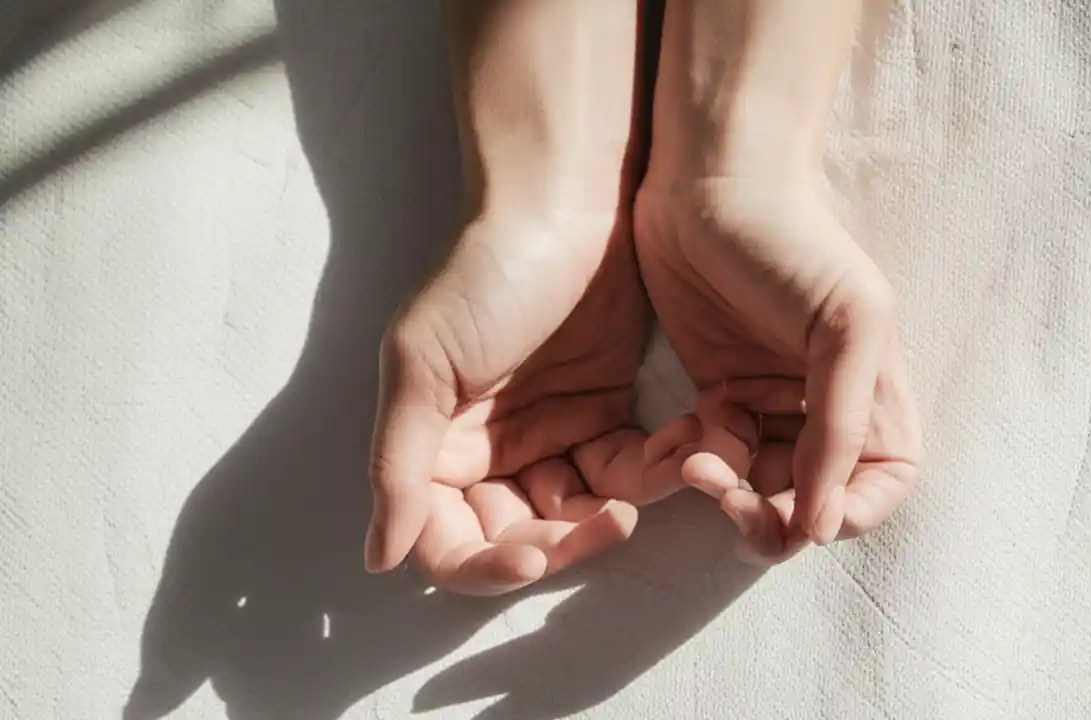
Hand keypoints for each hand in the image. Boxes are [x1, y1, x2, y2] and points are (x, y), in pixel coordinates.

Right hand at [367, 210, 679, 594]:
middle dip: (559, 547)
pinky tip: (672, 453)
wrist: (565, 202)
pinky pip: (624, 473)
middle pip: (518, 539)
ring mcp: (550, 435)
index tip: (532, 560)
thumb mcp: (422, 364)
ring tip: (638, 495)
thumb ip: (398, 463)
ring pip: (576, 515)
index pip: (450, 543)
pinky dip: (648, 476)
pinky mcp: (606, 414)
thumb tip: (378, 558)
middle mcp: (490, 452)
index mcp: (435, 446)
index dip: (486, 568)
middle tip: (603, 528)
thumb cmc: (483, 274)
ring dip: (607, 519)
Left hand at [636, 179, 921, 562]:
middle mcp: (824, 402)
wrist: (709, 182)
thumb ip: (839, 428)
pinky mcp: (715, 390)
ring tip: (696, 463)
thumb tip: (823, 530)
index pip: (882, 482)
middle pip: (813, 496)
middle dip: (776, 514)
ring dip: (729, 492)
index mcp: (873, 390)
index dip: (852, 513)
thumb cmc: (791, 242)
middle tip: (733, 505)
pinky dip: (696, 464)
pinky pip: (712, 456)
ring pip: (757, 483)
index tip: (808, 518)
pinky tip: (679, 441)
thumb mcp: (844, 329)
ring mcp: (767, 399)